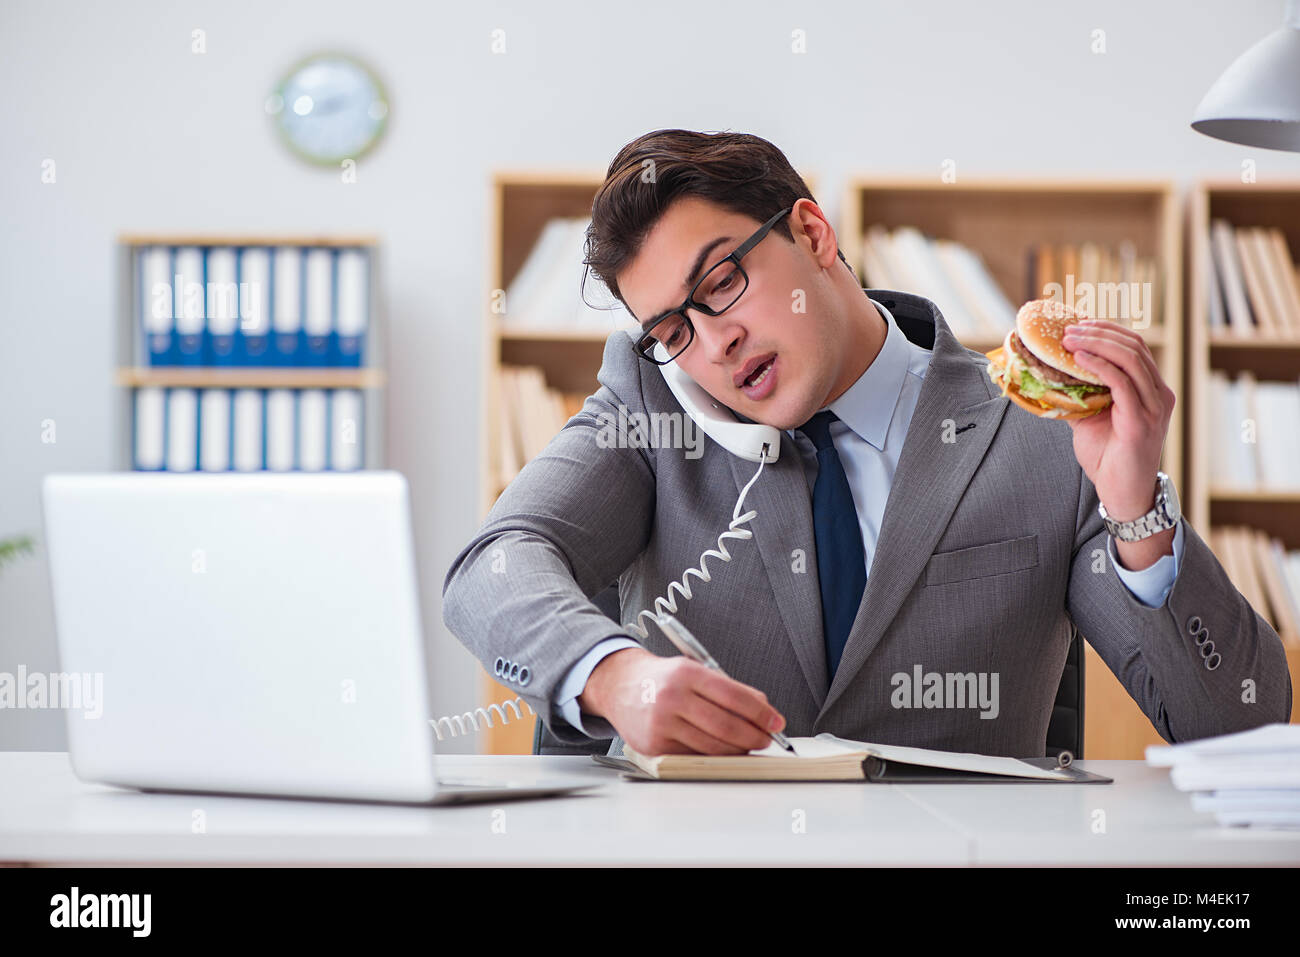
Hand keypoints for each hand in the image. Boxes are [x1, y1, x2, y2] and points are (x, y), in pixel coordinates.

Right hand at [578, 647, 785, 754]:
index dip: (760, 712)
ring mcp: (661, 724)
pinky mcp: (654, 746)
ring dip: (737, 749)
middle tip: (767, 738)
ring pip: (711, 746)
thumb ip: (728, 688)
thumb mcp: (694, 670)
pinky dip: (713, 756)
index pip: (733, 696)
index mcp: (686, 674)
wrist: (619, 686)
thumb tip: (762, 709)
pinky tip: (724, 751)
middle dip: (754, 735)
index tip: (775, 721)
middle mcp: (672, 698)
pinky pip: (693, 756)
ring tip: (750, 745)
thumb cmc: (662, 678)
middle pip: (725, 725)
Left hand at [1059, 319, 1174, 520]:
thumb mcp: (1090, 418)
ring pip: (1130, 359)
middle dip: (1099, 332)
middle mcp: (1158, 393)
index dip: (1107, 330)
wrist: (1122, 493)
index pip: (1134, 346)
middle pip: (1133, 346)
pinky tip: (1078, 359)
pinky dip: (1099, 366)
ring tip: (1069, 339)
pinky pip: (1122, 382)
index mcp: (1151, 389)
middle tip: (1068, 328)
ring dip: (1096, 344)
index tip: (1078, 323)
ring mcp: (1154, 406)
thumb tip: (1052, 374)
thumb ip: (1081, 394)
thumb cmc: (1108, 457)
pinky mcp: (1142, 420)